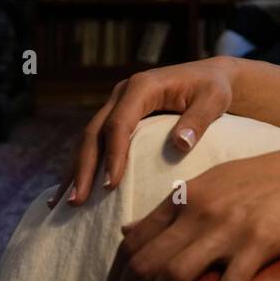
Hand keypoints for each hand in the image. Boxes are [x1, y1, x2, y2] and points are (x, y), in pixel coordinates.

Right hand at [49, 57, 237, 208]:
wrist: (211, 77)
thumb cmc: (214, 89)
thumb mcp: (213, 100)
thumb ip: (198, 120)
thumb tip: (180, 145)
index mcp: (142, 87)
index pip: (120, 123)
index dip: (114, 155)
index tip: (110, 186)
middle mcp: (123, 94)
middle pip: (95, 132)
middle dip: (84, 168)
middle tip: (77, 201)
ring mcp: (117, 104)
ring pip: (89, 138)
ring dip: (77, 170)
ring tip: (65, 203)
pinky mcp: (118, 116)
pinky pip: (96, 142)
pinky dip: (84, 164)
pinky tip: (72, 188)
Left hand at [97, 145, 279, 280]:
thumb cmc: (261, 179)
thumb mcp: (208, 184)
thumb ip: (169, 209)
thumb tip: (128, 231)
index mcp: (184, 197)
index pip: (135, 241)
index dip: (115, 277)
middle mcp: (199, 212)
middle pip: (145, 265)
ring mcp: (227, 228)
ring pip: (173, 278)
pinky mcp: (258, 243)